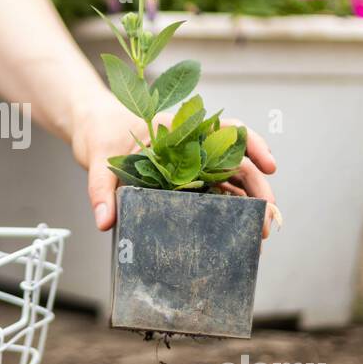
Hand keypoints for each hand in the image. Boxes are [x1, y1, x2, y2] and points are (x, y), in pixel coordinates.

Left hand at [71, 97, 278, 235]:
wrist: (92, 129)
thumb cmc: (100, 133)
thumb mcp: (97, 158)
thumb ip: (101, 188)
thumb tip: (105, 221)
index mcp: (180, 129)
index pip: (227, 130)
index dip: (252, 145)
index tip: (270, 164)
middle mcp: (192, 146)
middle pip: (236, 162)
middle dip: (258, 188)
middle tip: (268, 220)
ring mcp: (190, 165)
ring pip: (230, 182)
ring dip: (249, 204)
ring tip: (259, 235)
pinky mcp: (183, 183)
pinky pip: (213, 194)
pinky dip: (229, 212)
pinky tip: (239, 233)